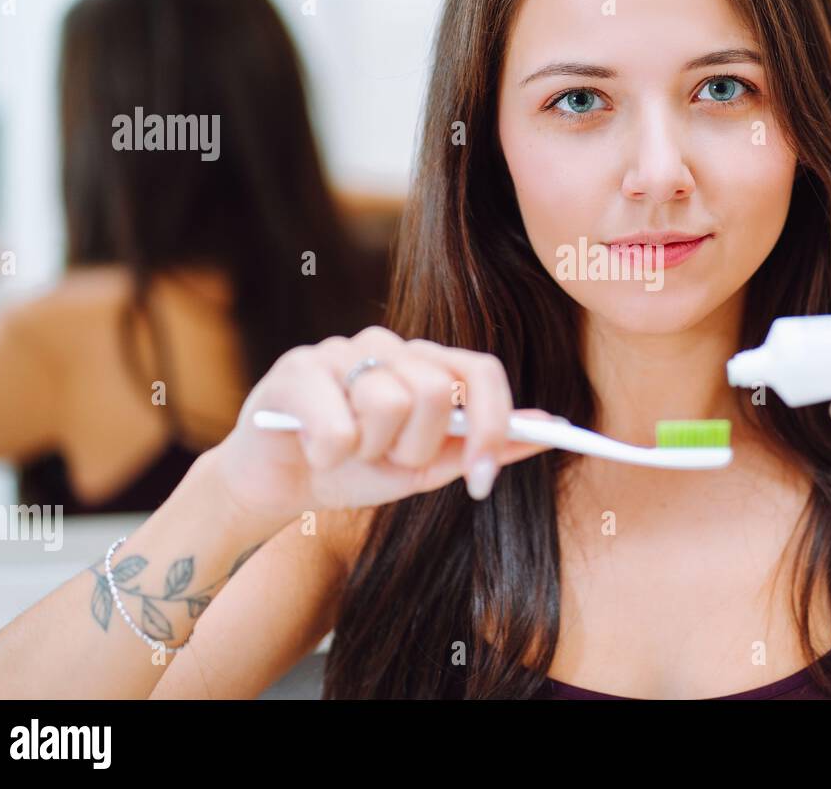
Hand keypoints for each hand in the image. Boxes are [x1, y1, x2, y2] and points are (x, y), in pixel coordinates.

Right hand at [212, 326, 557, 521]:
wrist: (277, 485)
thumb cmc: (355, 469)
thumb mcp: (427, 467)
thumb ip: (485, 446)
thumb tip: (552, 428)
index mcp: (425, 364)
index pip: (481, 371)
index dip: (493, 424)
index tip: (483, 479)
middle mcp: (388, 346)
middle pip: (436, 392)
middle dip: (416, 448)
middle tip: (386, 460)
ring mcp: (341, 350)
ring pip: (389, 403)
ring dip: (371, 451)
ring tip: (345, 452)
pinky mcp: (297, 368)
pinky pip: (339, 425)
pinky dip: (330, 456)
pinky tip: (313, 449)